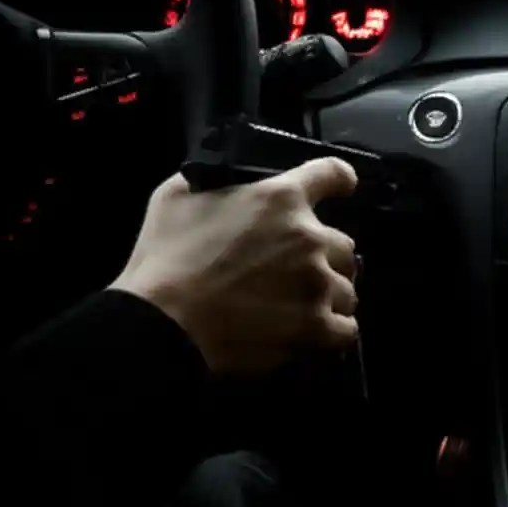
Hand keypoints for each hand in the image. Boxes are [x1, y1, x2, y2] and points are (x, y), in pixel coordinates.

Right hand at [110, 158, 359, 374]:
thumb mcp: (179, 195)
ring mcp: (316, 282)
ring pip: (346, 288)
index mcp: (281, 198)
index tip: (343, 187)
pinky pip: (346, 329)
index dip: (339, 181)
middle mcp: (310, 237)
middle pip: (343, 245)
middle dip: (324, 257)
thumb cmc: (164, 257)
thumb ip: (217, 182)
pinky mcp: (316, 325)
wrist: (161, 321)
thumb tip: (232, 179)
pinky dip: (333, 331)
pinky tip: (313, 333)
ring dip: (328, 296)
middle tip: (295, 272)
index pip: (333, 174)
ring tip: (300, 307)